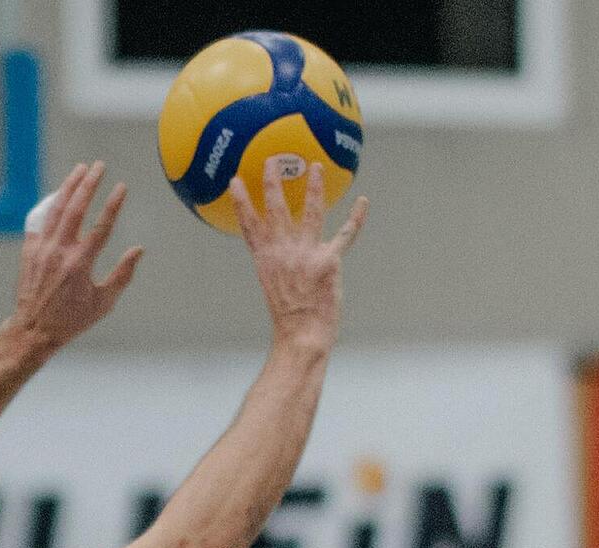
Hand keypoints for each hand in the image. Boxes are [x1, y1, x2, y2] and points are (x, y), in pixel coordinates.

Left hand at [12, 162, 143, 350]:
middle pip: (75, 209)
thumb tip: (138, 250)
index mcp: (80, 264)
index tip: (122, 187)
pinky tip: (59, 194)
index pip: (101, 226)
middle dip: (88, 184)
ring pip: (56, 209)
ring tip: (80, 169)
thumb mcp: (103, 303)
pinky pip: (40, 220)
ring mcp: (42, 249)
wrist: (34, 330)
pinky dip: (49, 205)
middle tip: (99, 166)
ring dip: (68, 186)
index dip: (113, 204)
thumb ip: (122, 275)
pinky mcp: (29, 250)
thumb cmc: (72, 320)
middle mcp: (59, 252)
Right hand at [228, 159, 368, 353]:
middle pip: (276, 211)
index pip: (250, 226)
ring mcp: (306, 254)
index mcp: (266, 259)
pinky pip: (345, 233)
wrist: (302, 335)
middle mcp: (284, 252)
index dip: (242, 202)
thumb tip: (280, 254)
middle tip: (272, 160)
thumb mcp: (273, 287)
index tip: (236, 181)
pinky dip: (356, 217)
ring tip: (315, 167)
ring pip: (310, 213)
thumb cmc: (290, 318)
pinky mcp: (329, 260)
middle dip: (273, 183)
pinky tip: (363, 201)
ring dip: (313, 188)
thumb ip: (276, 264)